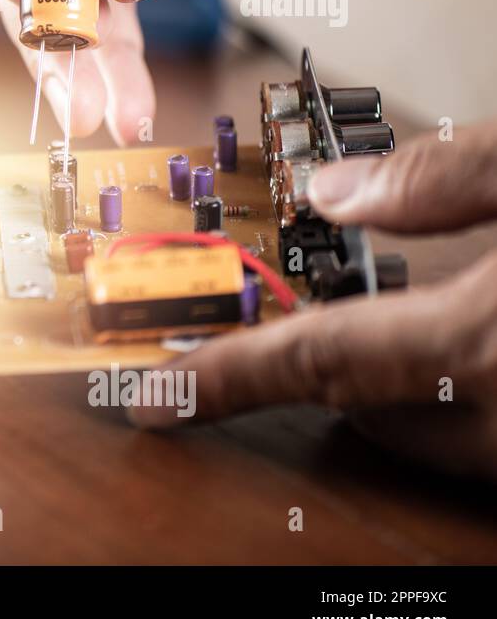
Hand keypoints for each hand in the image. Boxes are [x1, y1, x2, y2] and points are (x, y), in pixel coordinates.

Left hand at [129, 121, 496, 480]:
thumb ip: (443, 178)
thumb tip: (337, 191)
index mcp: (483, 345)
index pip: (317, 361)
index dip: (225, 374)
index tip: (155, 393)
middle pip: (364, 406)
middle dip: (331, 356)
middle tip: (337, 296)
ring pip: (424, 433)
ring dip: (400, 379)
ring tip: (435, 310)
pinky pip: (478, 440)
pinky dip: (456, 397)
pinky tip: (479, 346)